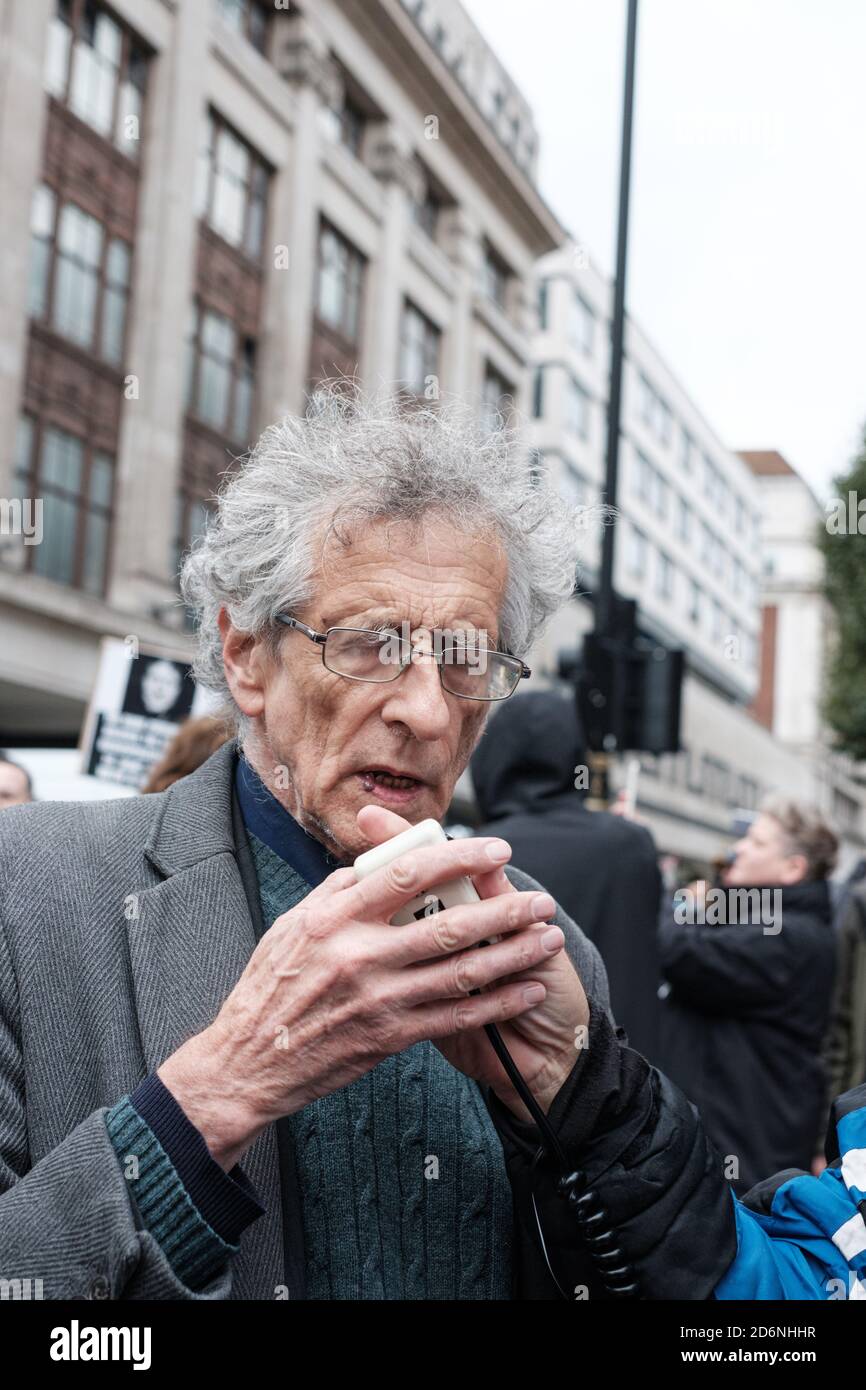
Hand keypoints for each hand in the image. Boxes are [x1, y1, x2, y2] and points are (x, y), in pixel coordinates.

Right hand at [158, 830, 564, 1168]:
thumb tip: (375, 865)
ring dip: (512, 955)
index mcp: (334, 917)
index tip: (494, 848)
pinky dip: (495, 1003)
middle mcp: (358, 954)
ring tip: (548, 940)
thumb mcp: (291, 927)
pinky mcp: (388, 1037)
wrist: (247, 1063)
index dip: (457, 857)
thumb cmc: (269, 989)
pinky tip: (525, 990)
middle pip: (448, 923)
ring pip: (460, 972)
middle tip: (541, 899)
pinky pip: (454, 1017)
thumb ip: (336, 894)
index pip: (407, 874)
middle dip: (504, 909)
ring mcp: (376, 998)